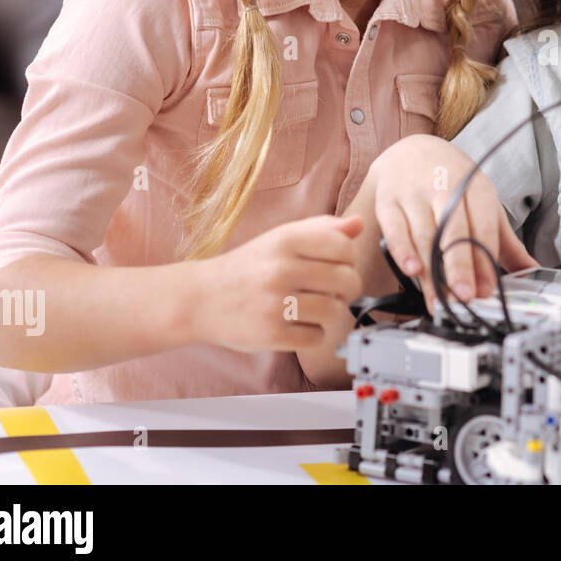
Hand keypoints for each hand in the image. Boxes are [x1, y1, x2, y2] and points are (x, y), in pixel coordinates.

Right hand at [191, 214, 364, 352]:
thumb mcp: (281, 238)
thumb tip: (359, 223)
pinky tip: (297, 325)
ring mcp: (276, 303)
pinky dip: (313, 334)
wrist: (201, 299)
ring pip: (335, 311)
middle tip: (329, 290)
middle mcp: (281, 269)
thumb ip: (322, 229)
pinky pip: (318, 337)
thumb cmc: (248, 267)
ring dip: (329, 312)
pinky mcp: (271, 334)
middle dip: (346, 288)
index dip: (348, 259)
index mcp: (286, 240)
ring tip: (311, 307)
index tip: (336, 264)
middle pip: (348, 281)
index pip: (345, 247)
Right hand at [369, 134, 538, 310]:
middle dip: (460, 266)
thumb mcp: (483, 204)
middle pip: (454, 230)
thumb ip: (505, 241)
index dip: (485, 260)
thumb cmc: (453, 182)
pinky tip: (412, 270)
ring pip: (423, 236)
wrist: (412, 152)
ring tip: (440, 301)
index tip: (487, 290)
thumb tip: (531, 269)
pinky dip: (402, 251)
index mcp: (475, 187)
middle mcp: (445, 187)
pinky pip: (394, 229)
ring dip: (431, 273)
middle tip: (465, 297)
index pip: (483, 226)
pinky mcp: (388, 200)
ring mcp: (414, 193)